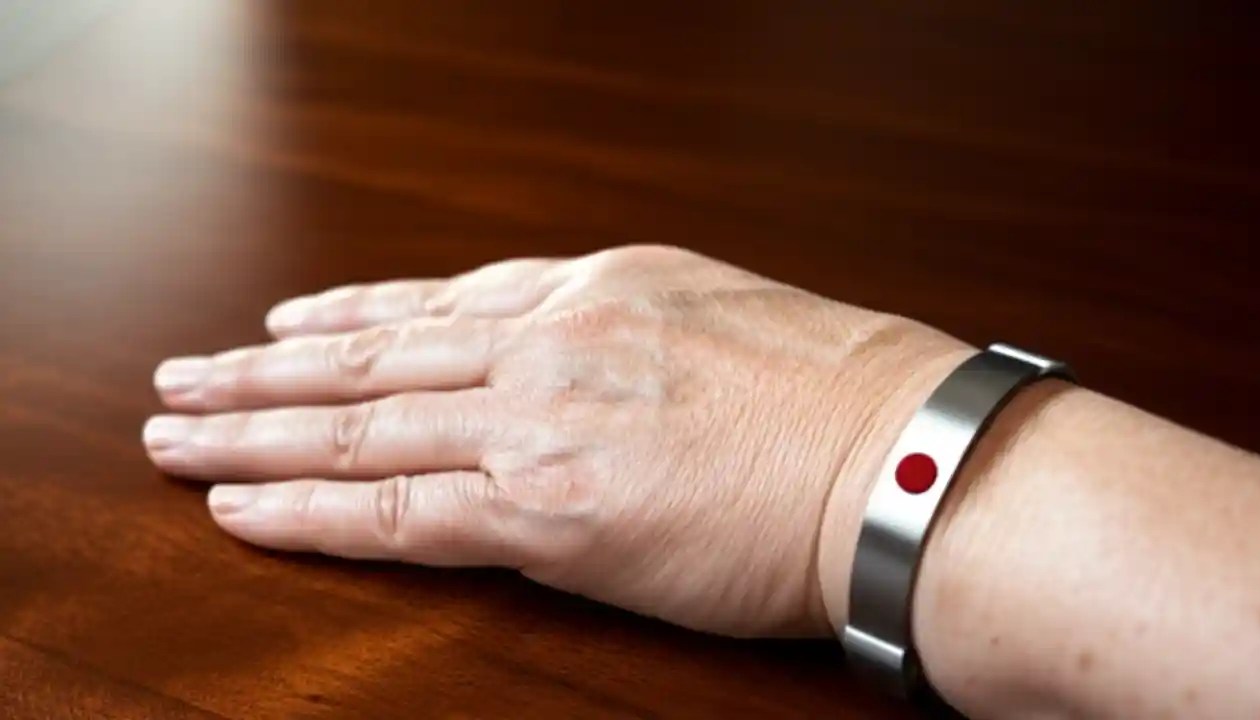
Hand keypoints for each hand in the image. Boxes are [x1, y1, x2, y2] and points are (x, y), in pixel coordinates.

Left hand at [144, 245, 966, 636]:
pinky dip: (307, 510)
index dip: (352, 317)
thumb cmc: (845, 398)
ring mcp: (539, 421)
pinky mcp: (545, 511)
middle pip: (373, 358)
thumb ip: (634, 342)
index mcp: (600, 289)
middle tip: (187, 372)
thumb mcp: (725, 323)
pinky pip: (394, 511)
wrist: (904, 458)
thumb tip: (586, 375)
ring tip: (177, 430)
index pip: (441, 305)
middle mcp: (552, 341)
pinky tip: (239, 504)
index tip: (290, 324)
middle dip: (267, 369)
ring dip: (254, 428)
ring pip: (358, 426)